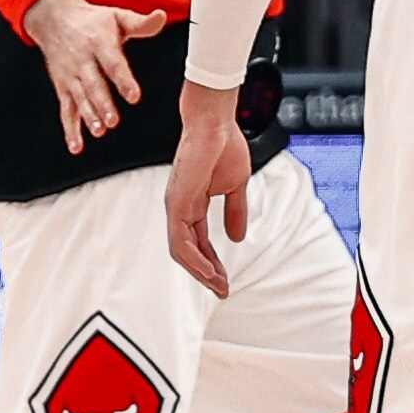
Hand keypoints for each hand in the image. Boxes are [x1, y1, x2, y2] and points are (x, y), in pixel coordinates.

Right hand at [25, 0, 165, 149]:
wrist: (54, 18)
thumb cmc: (92, 21)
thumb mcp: (117, 16)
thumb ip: (141, 23)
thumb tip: (161, 17)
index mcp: (99, 42)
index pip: (112, 63)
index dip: (123, 79)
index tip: (133, 95)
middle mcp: (83, 60)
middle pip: (93, 84)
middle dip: (102, 103)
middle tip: (112, 120)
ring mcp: (71, 75)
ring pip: (79, 98)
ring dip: (88, 115)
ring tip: (99, 130)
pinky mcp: (63, 87)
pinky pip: (66, 109)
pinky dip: (70, 129)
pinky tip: (76, 145)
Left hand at [163, 85, 253, 297]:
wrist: (216, 123)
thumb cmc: (224, 145)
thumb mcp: (235, 186)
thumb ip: (234, 212)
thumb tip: (237, 237)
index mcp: (192, 204)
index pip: (198, 242)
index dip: (212, 263)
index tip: (225, 279)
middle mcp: (180, 208)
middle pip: (187, 252)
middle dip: (205, 274)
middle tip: (223, 290)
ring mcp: (176, 206)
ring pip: (181, 251)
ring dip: (200, 271)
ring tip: (219, 285)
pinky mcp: (177, 203)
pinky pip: (181, 240)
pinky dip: (195, 258)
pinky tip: (208, 270)